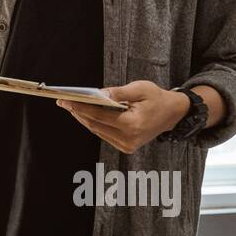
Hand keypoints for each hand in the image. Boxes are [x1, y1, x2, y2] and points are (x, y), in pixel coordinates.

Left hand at [56, 80, 189, 154]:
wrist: (172, 114)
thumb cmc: (157, 98)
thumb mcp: (141, 88)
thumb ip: (119, 92)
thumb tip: (99, 94)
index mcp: (132, 124)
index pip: (99, 115)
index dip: (81, 107)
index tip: (66, 100)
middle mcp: (129, 138)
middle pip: (95, 124)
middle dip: (78, 112)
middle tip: (63, 102)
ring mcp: (127, 145)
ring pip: (97, 130)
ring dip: (83, 118)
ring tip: (70, 106)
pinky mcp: (126, 147)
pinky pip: (104, 134)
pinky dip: (93, 123)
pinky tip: (84, 113)